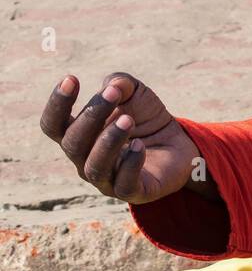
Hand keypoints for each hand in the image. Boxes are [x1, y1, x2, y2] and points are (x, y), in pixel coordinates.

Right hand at [40, 72, 206, 204]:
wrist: (179, 144)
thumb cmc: (146, 119)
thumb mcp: (136, 94)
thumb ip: (121, 84)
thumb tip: (114, 85)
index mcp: (79, 136)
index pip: (53, 125)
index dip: (57, 104)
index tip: (71, 78)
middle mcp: (85, 160)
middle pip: (73, 143)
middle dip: (91, 116)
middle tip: (113, 94)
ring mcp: (107, 179)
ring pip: (95, 166)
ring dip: (109, 140)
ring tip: (128, 120)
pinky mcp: (134, 192)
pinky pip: (124, 184)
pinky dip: (130, 163)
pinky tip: (140, 144)